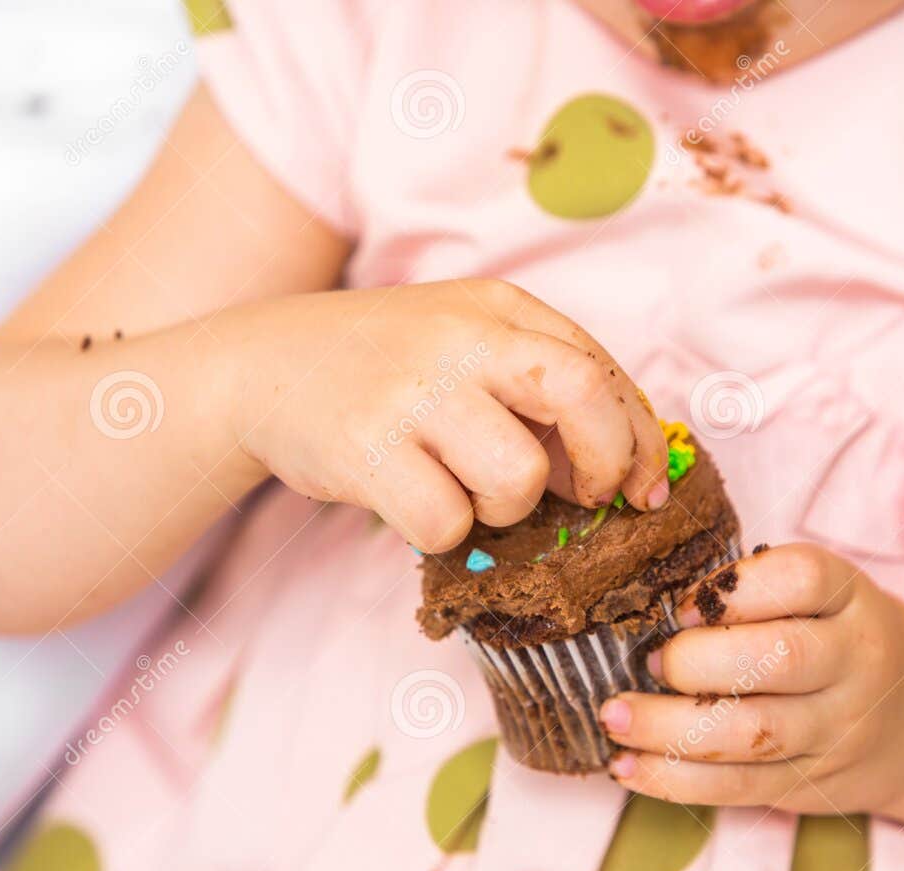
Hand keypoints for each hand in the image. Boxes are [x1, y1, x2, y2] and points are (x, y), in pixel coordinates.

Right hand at [225, 279, 667, 550]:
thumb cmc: (387, 367)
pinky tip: (414, 499)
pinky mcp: (367, 451)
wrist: (261, 366)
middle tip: (585, 496)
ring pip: (518, 480)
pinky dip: (442, 530)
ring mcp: (413, 393)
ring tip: (466, 488)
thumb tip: (618, 474)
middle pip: (581, 397)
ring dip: (507, 508)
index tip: (642, 486)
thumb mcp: (467, 343)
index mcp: (498, 308)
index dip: (638, 439)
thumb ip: (541, 386)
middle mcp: (461, 338)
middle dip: (604, 463)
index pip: (601, 370)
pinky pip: (447, 524)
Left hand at [599, 543, 903, 810]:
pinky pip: (739, 787)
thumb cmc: (842, 639)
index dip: (735, 590)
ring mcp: (837, 729)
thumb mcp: (825, 596)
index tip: (683, 605)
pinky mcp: (810, 783)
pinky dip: (675, 780)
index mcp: (851, 599)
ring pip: (753, 734)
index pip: (802, 578)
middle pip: (779, 659)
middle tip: (649, 660)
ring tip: (615, 716)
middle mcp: (855, 662)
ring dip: (669, 728)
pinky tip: (628, 767)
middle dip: (698, 661)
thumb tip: (649, 605)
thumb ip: (756, 592)